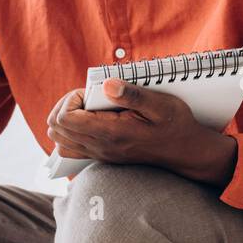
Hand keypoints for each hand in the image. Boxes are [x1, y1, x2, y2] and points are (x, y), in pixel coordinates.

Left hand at [45, 79, 238, 186]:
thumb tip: (106, 85)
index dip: (69, 99)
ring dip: (66, 120)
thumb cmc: (176, 125)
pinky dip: (72, 132)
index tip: (89, 92)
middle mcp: (100, 147)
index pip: (65, 119)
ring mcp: (100, 154)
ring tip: (86, 107)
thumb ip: (132, 95)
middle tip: (86, 97)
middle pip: (56, 130)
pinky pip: (71, 148)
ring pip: (60, 142)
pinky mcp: (103, 156)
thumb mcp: (161, 104)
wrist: (186, 152)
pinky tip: (90, 121)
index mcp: (110, 133)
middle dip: (64, 107)